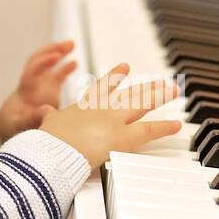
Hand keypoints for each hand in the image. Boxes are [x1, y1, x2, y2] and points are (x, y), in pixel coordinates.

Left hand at [0, 40, 78, 141]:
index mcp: (25, 92)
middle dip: (51, 51)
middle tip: (67, 44)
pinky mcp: (48, 90)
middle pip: (38, 61)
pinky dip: (65, 69)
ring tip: (71, 43)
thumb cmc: (13, 127)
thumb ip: (30, 120)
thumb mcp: (18, 126)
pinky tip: (75, 62)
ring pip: (48, 65)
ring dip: (58, 53)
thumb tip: (45, 109)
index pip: (32, 72)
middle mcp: (32, 85)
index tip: (56, 56)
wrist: (9, 126)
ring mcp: (40, 86)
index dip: (43, 63)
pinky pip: (56, 76)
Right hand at [39, 62, 181, 170]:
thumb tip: (42, 112)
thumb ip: (49, 117)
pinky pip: (149, 130)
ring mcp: (114, 121)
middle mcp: (102, 109)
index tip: (124, 68)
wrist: (53, 150)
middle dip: (146, 87)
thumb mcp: (47, 124)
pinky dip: (164, 127)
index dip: (115, 77)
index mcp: (84, 106)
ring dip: (159, 96)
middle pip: (129, 94)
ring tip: (173, 90)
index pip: (102, 87)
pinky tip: (176, 124)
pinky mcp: (123, 137)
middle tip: (159, 81)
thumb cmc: (48, 141)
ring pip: (142, 105)